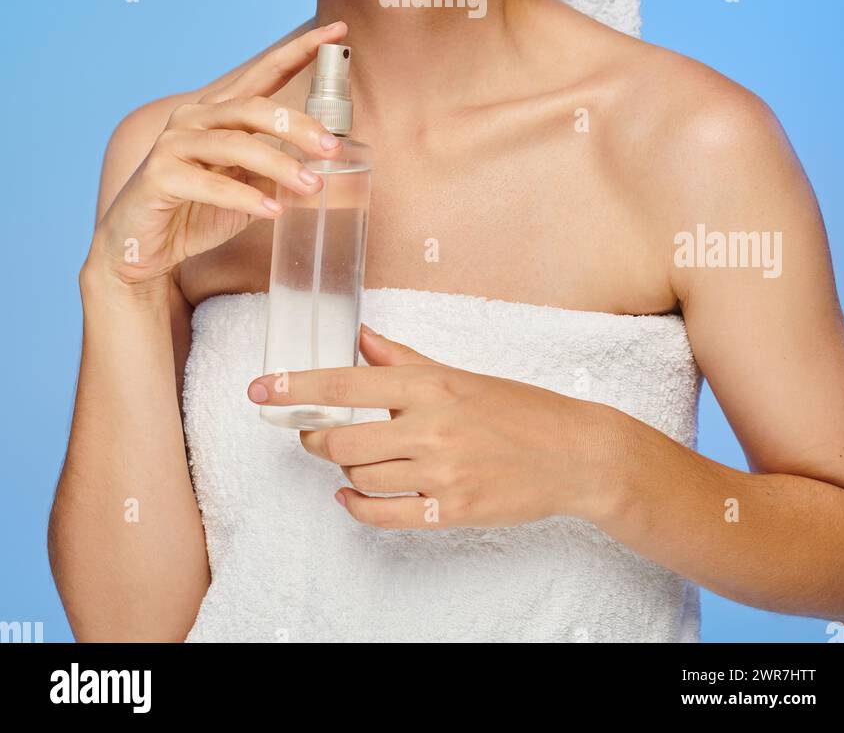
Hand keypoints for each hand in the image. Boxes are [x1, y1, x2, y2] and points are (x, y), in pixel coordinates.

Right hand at [91, 21, 347, 283]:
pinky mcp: (160, 175)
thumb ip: (275, 165)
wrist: (143, 247)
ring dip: (279, 165)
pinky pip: (210, 184)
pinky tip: (274, 210)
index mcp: (218, 112)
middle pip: (253, 108)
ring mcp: (173, 144)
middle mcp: (194, 118)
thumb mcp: (247, 185)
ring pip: (235, 144)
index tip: (337, 30)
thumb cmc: (196, 210)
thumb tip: (323, 161)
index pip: (263, 73)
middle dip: (298, 125)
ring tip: (312, 186)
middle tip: (333, 149)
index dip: (299, 50)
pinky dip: (246, 197)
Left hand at [248, 323, 613, 528]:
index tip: (260, 390)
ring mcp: (441, 473)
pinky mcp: (451, 510)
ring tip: (351, 457)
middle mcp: (430, 427)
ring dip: (343, 468)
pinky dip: (356, 506)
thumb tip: (362, 338)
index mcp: (430, 385)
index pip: (345, 383)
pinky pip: (383, 515)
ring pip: (358, 476)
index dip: (295, 388)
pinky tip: (351, 495)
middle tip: (311, 431)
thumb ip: (403, 359)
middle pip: (340, 439)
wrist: (573, 453)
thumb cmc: (517, 409)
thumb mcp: (458, 375)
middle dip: (314, 437)